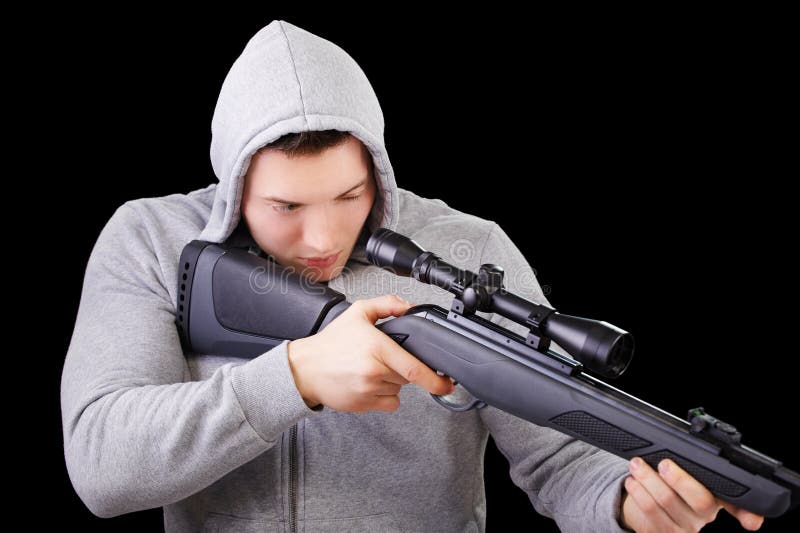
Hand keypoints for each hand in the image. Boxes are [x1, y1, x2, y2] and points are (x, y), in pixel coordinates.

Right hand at [286, 294, 453, 412]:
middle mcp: (374, 371)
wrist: (305, 368)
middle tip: (382, 359)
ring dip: (391, 381)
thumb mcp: (358, 313)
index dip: (436, 380)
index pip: (414, 369)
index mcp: (377, 348)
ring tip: (369, 369)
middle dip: (401, 368)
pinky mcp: (363, 405)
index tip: (447, 383)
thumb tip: (409, 307)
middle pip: (407, 377)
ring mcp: (369, 390)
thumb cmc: (330, 343)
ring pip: (397, 389)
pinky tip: (368, 384)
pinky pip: (388, 403)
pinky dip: (384, 396)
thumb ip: (386, 305)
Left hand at [620, 457, 763, 531]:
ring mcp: (683, 528)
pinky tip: (633, 482)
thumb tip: (688, 443)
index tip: (750, 522)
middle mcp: (703, 517)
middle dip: (680, 479)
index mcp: (715, 499)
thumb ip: (692, 465)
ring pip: (668, 503)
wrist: (643, 510)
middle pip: (700, 501)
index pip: (740, 507)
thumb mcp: (684, 476)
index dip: (749, 514)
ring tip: (637, 465)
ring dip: (648, 479)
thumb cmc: (668, 487)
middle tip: (664, 463)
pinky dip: (638, 492)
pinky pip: (650, 511)